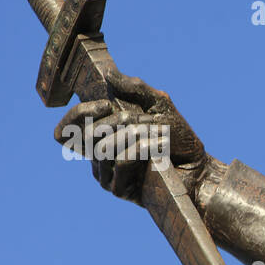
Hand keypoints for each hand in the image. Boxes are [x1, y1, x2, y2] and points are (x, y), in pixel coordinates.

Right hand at [53, 69, 216, 205]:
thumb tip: (109, 75)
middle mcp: (98, 157)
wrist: (199, 167)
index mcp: (100, 137)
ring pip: (103, 149)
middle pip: (85, 136)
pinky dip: (142, 150)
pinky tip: (161, 149)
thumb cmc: (179, 139)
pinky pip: (121, 163)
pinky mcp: (120, 190)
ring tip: (160, 135)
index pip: (65, 131)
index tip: (105, 104)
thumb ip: (136, 89)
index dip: (77, 115)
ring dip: (135, 135)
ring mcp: (107, 175)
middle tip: (142, 120)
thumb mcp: (160, 105)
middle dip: (116, 121)